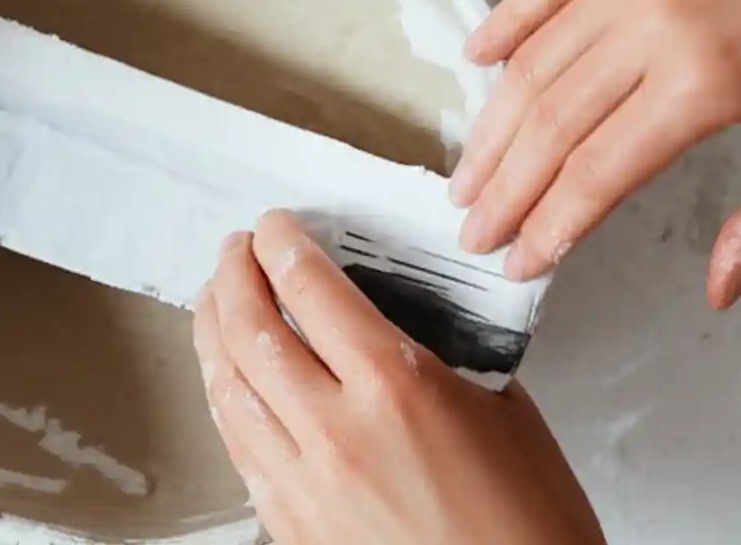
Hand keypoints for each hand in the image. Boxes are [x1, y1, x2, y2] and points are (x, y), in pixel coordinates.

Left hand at [192, 211, 604, 544]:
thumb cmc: (528, 523)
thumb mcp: (501, 410)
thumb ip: (437, 356)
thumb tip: (392, 323)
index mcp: (397, 387)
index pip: (311, 289)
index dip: (281, 245)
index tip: (274, 226)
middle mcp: (337, 429)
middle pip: (251, 330)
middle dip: (233, 275)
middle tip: (235, 250)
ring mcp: (304, 481)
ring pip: (228, 386)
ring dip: (212, 331)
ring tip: (215, 299)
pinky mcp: (290, 522)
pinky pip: (236, 444)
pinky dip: (223, 397)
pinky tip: (225, 377)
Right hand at [450, 0, 740, 306]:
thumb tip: (720, 285)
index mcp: (709, 81)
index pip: (596, 175)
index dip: (548, 227)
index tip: (521, 259)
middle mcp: (659, 21)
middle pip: (549, 125)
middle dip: (505, 191)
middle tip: (475, 229)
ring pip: (533, 63)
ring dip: (492, 128)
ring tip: (470, 173)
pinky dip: (505, 23)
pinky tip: (479, 61)